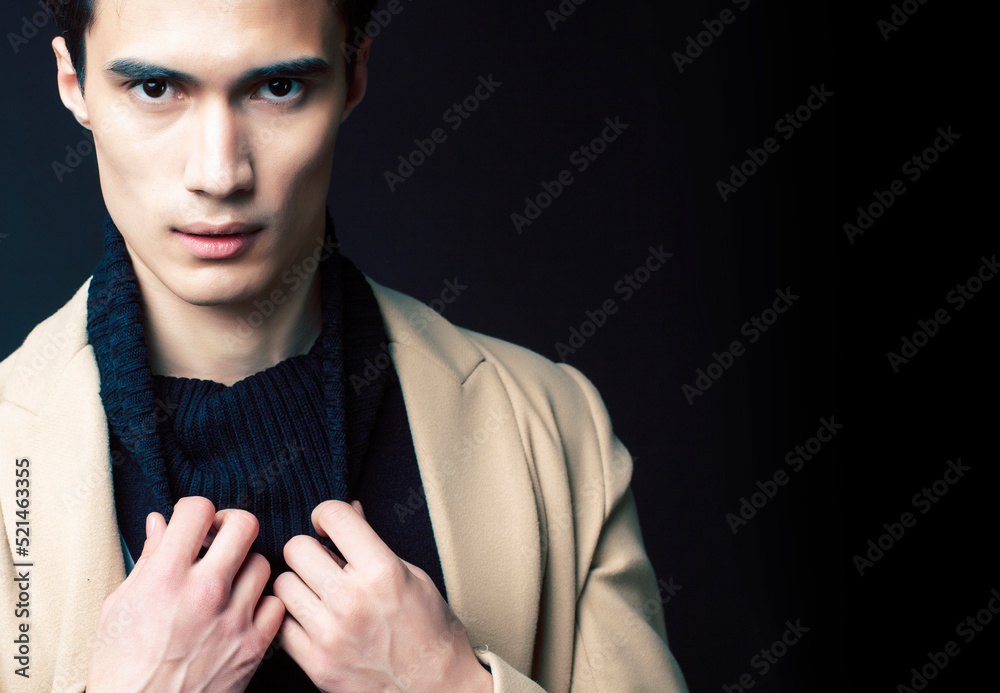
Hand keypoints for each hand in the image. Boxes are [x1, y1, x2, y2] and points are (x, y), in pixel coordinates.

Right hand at [87, 497, 284, 692]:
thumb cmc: (122, 669)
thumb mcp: (119, 608)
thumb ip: (148, 560)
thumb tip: (161, 523)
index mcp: (166, 577)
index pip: (199, 510)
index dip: (195, 511)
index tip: (192, 524)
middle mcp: (205, 592)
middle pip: (245, 525)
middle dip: (231, 526)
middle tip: (221, 539)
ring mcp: (233, 619)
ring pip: (263, 563)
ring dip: (246, 567)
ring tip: (228, 582)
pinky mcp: (253, 646)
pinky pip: (275, 604)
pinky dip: (263, 604)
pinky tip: (243, 611)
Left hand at [274, 500, 493, 692]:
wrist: (436, 688)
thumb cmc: (431, 630)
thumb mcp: (412, 575)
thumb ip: (373, 542)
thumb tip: (350, 510)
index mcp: (382, 571)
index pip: (333, 516)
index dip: (327, 515)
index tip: (328, 525)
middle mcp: (353, 600)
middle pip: (297, 548)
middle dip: (309, 549)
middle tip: (322, 561)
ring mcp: (331, 634)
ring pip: (282, 584)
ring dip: (298, 584)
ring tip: (318, 592)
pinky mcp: (317, 664)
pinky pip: (282, 625)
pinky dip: (294, 619)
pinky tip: (314, 620)